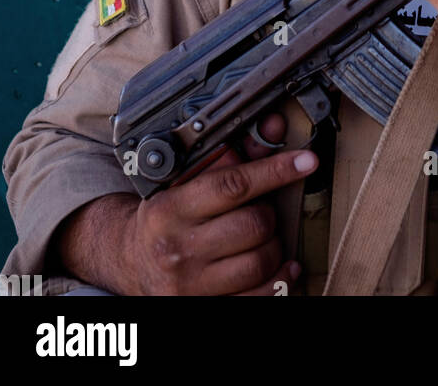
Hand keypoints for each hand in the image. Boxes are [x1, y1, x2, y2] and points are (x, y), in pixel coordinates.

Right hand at [121, 109, 316, 295]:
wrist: (131, 262)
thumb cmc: (166, 216)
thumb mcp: (185, 182)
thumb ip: (230, 157)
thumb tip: (273, 130)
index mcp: (171, 209)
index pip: (233, 185)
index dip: (276, 170)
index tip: (306, 161)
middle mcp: (178, 247)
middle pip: (253, 225)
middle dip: (269, 214)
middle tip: (262, 211)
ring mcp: (190, 284)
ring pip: (260, 262)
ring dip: (274, 247)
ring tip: (264, 238)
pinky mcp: (204, 308)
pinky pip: (258, 297)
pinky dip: (279, 280)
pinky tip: (282, 266)